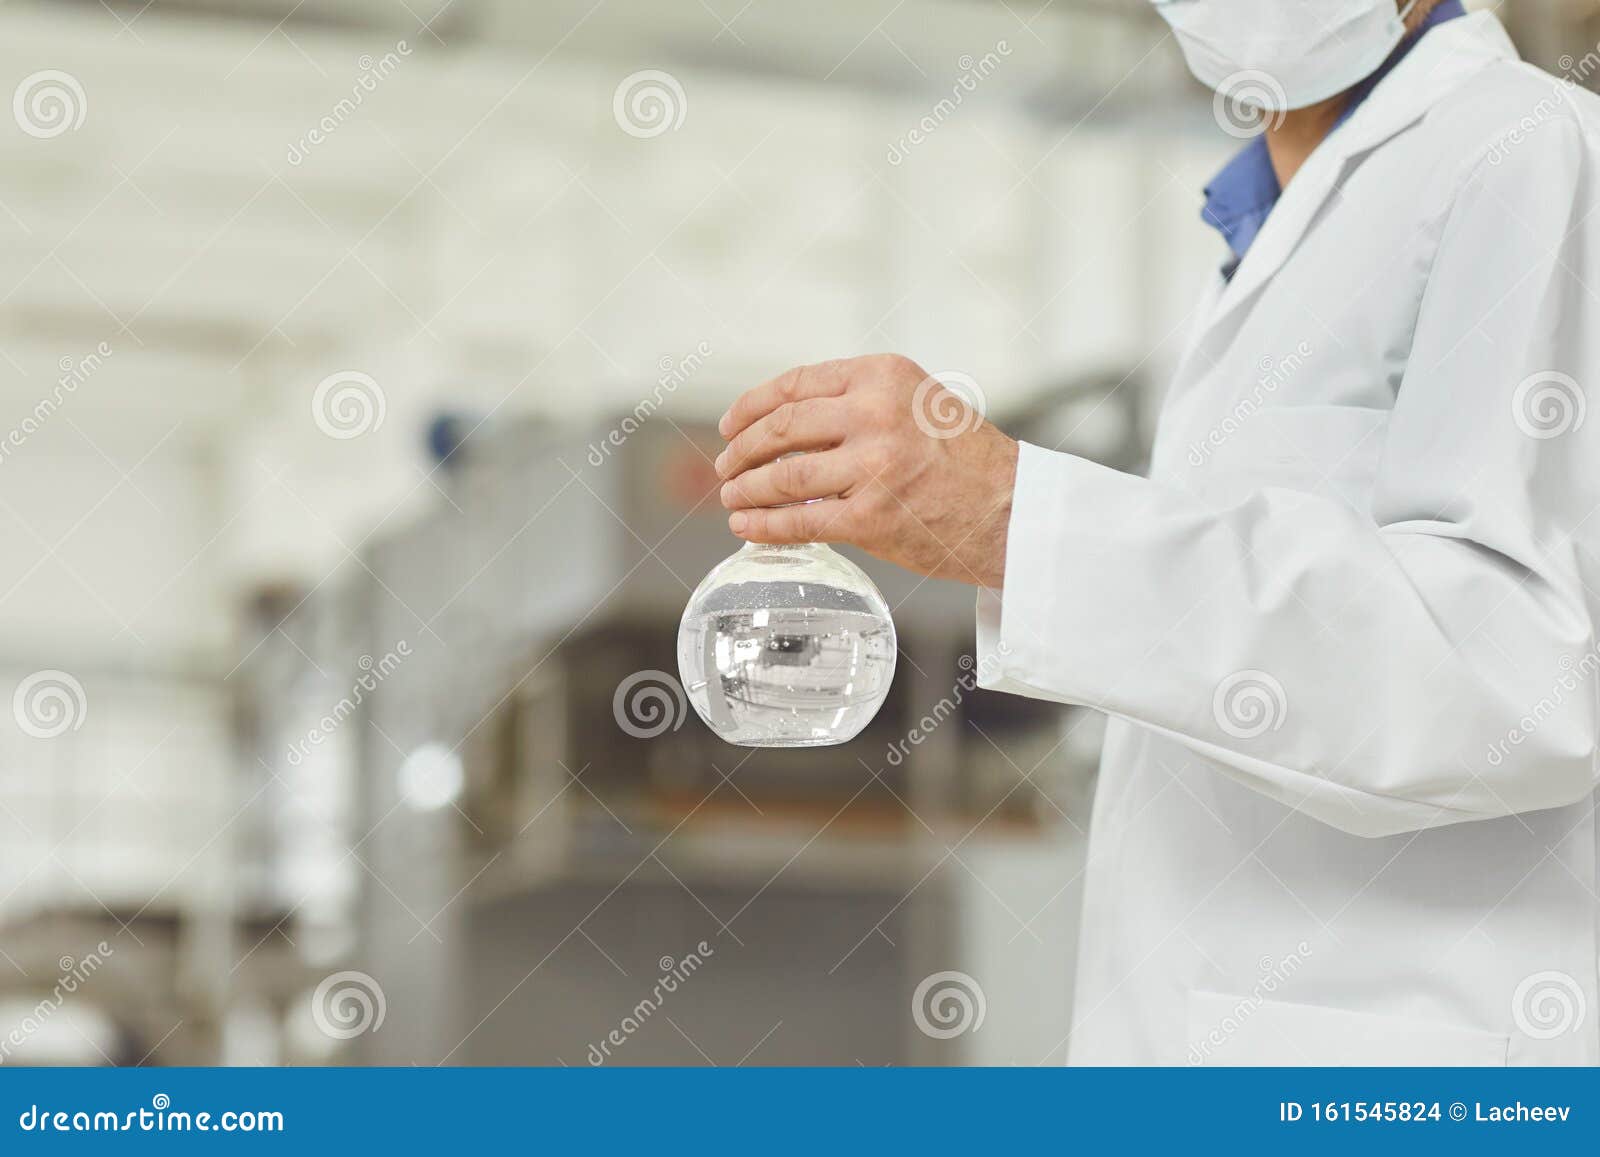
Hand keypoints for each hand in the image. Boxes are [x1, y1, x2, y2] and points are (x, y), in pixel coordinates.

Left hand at [714, 354, 1018, 587]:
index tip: (730, 424)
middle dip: (741, 451)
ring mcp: (872, 466)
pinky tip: (747, 527)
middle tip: (726, 466)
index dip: (752, 406)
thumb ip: (861, 401)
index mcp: (884, 376)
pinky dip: (764, 525)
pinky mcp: (871, 517)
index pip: (796, 384)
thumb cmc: (967, 462)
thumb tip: (788, 422)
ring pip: (783, 475)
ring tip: (731, 498)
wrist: (1013, 510)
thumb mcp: (917, 402)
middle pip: (781, 428)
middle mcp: (876, 414)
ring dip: (746, 489)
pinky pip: (800, 520)